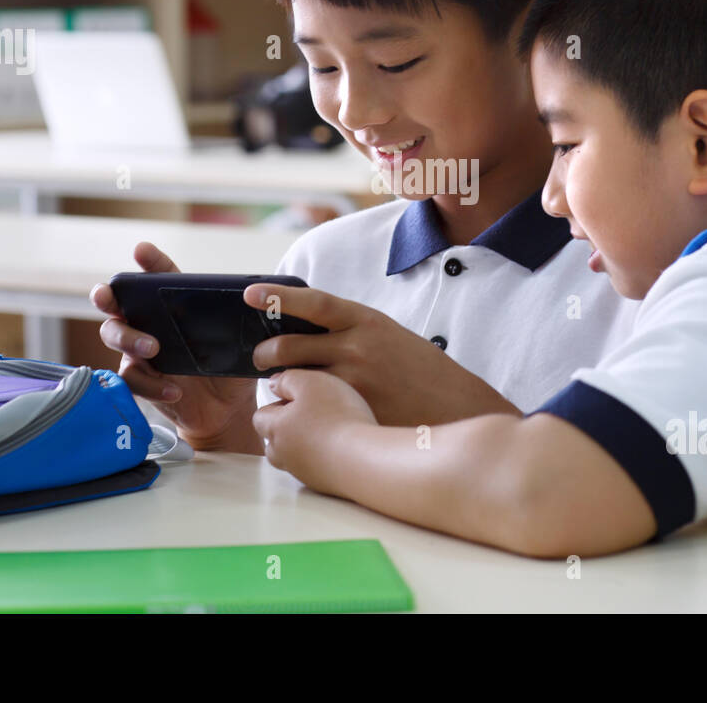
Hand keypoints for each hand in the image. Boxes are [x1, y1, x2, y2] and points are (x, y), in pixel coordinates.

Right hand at [92, 242, 260, 453]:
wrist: (226, 407)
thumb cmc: (228, 365)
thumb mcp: (235, 341)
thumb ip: (240, 322)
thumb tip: (263, 301)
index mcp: (172, 306)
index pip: (159, 276)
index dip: (149, 261)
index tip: (142, 249)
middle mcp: (149, 322)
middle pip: (116, 304)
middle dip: (108, 297)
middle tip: (108, 296)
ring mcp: (140, 351)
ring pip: (115, 336)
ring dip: (129, 339)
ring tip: (153, 348)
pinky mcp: (141, 380)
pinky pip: (133, 379)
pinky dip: (153, 385)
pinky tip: (174, 390)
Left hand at [244, 283, 518, 425]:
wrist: (456, 408)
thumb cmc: (422, 372)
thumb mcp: (389, 336)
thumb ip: (351, 331)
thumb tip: (308, 331)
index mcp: (367, 320)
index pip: (313, 301)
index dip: (277, 295)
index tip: (250, 293)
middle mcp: (357, 345)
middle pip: (290, 344)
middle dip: (267, 354)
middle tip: (261, 360)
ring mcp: (353, 378)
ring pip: (295, 378)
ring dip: (279, 384)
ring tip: (279, 388)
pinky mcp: (352, 407)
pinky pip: (311, 405)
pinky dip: (300, 407)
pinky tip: (302, 413)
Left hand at [252, 369, 374, 492]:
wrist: (362, 459)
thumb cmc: (337, 419)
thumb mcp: (311, 382)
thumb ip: (288, 379)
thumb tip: (275, 384)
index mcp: (276, 428)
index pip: (261, 416)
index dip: (278, 403)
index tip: (298, 396)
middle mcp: (284, 454)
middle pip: (275, 441)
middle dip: (289, 427)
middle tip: (314, 412)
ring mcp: (304, 472)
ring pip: (296, 456)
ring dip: (306, 444)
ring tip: (330, 430)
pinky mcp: (324, 483)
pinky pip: (318, 468)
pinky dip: (326, 458)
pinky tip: (345, 446)